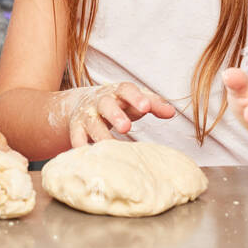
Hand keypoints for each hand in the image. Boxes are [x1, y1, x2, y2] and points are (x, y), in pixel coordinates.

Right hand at [60, 82, 176, 147]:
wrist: (82, 103)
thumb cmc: (118, 103)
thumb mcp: (135, 100)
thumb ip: (154, 104)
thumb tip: (172, 112)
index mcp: (118, 92)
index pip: (127, 89)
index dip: (136, 98)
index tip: (146, 107)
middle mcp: (100, 101)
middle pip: (107, 105)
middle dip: (115, 115)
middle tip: (126, 127)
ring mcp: (86, 115)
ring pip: (92, 124)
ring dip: (101, 135)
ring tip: (110, 146)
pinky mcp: (76, 129)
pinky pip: (76, 138)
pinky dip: (81, 147)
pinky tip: (88, 157)